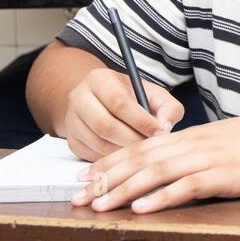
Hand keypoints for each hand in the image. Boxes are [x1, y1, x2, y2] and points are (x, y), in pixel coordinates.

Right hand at [54, 67, 183, 159]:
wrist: (101, 102)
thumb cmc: (132, 98)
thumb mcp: (152, 94)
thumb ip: (167, 107)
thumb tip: (165, 127)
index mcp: (99, 80)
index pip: (119, 102)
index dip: (141, 120)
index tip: (160, 132)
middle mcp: (79, 98)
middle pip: (105, 126)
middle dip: (133, 140)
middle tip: (152, 147)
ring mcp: (72, 121)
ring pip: (99, 144)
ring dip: (124, 153)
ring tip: (143, 152)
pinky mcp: (72, 141)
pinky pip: (92, 156)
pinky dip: (113, 160)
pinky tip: (128, 157)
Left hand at [71, 113, 239, 212]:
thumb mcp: (225, 143)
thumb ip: (198, 153)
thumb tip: (173, 168)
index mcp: (192, 137)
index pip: (141, 148)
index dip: (109, 163)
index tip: (84, 178)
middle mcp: (194, 144)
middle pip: (140, 160)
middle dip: (105, 179)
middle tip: (76, 197)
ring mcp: (210, 158)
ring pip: (157, 172)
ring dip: (123, 190)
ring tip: (98, 205)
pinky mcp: (227, 175)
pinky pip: (188, 186)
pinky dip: (162, 197)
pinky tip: (142, 208)